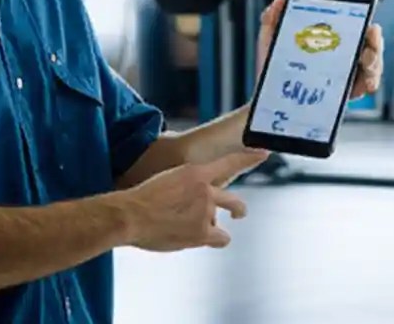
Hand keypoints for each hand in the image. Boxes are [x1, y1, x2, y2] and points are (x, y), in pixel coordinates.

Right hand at [120, 149, 268, 251]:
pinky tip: (199, 240)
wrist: (130, 214)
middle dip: (238, 209)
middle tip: (238, 213)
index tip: (263, 153)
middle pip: (234, 200)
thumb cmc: (140, 197)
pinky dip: (213, 240)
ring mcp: (206, 211)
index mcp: (195, 172)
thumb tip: (185, 191)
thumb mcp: (165, 178)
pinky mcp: (202, 232)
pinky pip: (220, 237)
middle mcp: (205, 190)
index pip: (230, 163)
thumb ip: (181, 183)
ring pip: (225, 223)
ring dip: (218, 229)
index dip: (249, 158)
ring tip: (209, 233)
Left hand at [257, 0, 383, 99]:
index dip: (368, 27)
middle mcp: (344, 53)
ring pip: (373, 66)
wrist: (267, 96)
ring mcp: (348, 74)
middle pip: (371, 46)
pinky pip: (365, 87)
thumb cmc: (272, 65)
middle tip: (366, 50)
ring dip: (374, 64)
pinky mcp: (346, 93)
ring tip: (364, 63)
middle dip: (375, 46)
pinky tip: (365, 85)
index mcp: (331, 37)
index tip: (371, 27)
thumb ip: (272, 16)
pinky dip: (369, 84)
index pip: (357, 27)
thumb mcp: (270, 38)